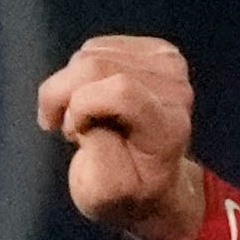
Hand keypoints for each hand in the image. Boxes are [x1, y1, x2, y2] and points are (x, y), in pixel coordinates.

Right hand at [35, 35, 206, 239]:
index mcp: (167, 130)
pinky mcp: (156, 51)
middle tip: (64, 128)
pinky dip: (80, 72)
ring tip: (80, 116)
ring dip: (70, 86)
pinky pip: (96, 46)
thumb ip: (98, 154)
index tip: (74, 134)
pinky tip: (89, 96)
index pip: (120, 90)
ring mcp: (169, 66)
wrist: (150, 183)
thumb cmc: (123, 194)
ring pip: (90, 54)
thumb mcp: (101, 194)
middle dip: (63, 95)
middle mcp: (176, 90)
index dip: (81, 107)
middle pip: (96, 66)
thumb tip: (87, 108)